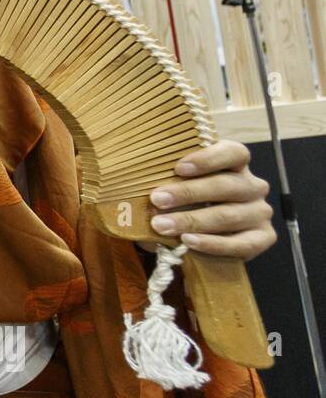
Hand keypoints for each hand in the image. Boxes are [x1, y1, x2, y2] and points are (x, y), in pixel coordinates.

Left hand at [147, 140, 274, 260]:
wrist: (197, 235)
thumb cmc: (183, 202)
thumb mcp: (175, 184)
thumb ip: (164, 178)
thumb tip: (134, 177)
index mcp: (235, 164)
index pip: (233, 153)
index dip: (208, 158)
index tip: (178, 168)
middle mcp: (252, 186)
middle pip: (226, 186)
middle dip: (188, 193)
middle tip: (157, 199)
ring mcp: (259, 212)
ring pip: (229, 215)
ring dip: (192, 220)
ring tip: (162, 225)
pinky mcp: (263, 237)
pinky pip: (241, 243)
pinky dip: (213, 244)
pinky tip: (189, 242)